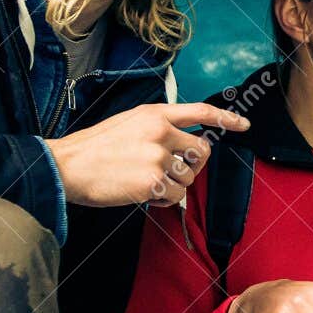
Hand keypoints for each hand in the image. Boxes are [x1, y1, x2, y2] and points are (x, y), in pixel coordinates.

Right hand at [45, 103, 248, 207]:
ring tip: (144, 180)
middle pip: (202, 152)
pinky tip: (142, 192)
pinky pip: (175, 197)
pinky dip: (163, 200)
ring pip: (189, 179)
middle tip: (169, 171)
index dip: (226, 118)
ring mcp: (158, 157)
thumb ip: (157, 128)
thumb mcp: (128, 123)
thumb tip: (182, 146)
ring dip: (173, 185)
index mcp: (155, 115)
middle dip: (192, 166)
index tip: (244, 125)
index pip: (200, 111)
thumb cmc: (95, 148)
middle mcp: (161, 132)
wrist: (68, 165)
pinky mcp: (153, 182)